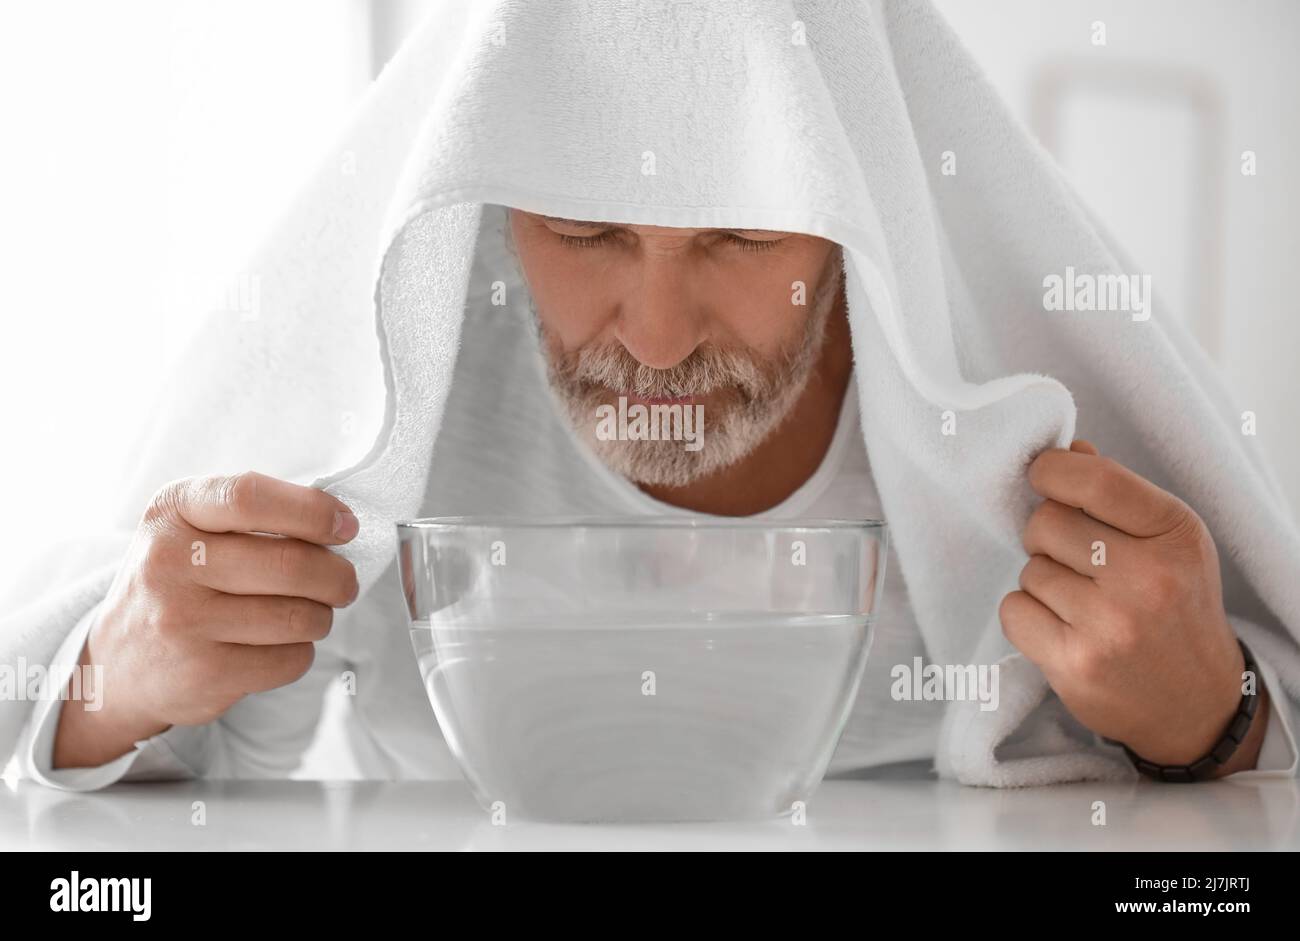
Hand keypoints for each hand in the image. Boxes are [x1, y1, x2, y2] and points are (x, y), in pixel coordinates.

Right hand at [53, 471, 359, 768]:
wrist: (118, 663)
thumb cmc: (177, 580)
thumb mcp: (190, 526)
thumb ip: (252, 513)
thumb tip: (340, 523)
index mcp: (172, 510)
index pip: (250, 497)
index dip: (312, 511)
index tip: (346, 526)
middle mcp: (169, 562)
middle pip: (290, 563)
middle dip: (337, 575)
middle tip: (344, 582)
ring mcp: (183, 621)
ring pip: (298, 616)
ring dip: (321, 616)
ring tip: (311, 614)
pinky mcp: (202, 672)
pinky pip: (289, 659)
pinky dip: (301, 652)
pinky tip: (282, 645)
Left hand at [999, 440, 1266, 772]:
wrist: (1197, 703)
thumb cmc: (1174, 607)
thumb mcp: (1168, 542)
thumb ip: (1116, 495)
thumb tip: (1067, 449)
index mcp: (1175, 535)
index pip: (1095, 481)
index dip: (1052, 470)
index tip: (1041, 475)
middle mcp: (1148, 579)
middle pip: (1046, 523)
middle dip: (1045, 535)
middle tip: (1073, 559)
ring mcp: (1111, 625)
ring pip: (1029, 570)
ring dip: (1042, 581)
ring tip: (1079, 602)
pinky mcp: (1076, 663)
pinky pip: (1014, 610)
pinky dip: (1027, 616)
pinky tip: (1061, 628)